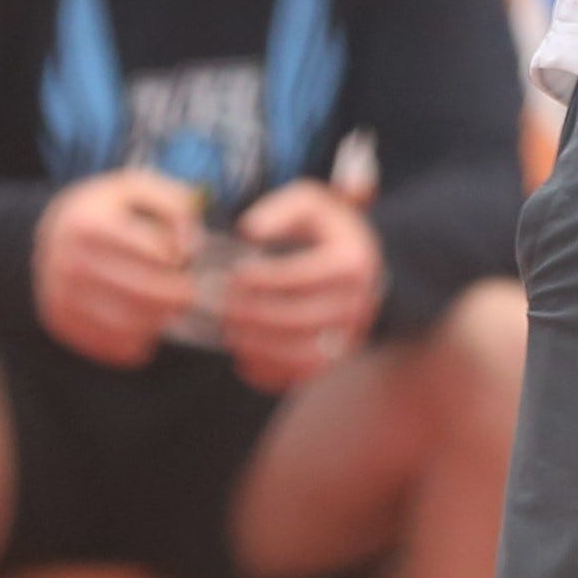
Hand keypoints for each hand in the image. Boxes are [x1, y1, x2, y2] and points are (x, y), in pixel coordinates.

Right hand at [33, 170, 200, 367]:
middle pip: (142, 292)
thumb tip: (190, 248)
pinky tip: (147, 328)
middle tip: (189, 293)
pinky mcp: (58, 321)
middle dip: (177, 296)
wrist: (50, 233)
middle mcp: (68, 262)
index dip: (177, 259)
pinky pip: (106, 344)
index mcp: (90, 225)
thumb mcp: (138, 188)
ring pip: (126, 324)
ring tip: (169, 309)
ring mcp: (59, 295)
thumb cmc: (106, 209)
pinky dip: (135, 344)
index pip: (154, 253)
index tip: (182, 258)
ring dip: (159, 321)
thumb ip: (175, 206)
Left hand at [220, 181, 386, 392]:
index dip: (259, 278)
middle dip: (249, 314)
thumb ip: (281, 209)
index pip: (298, 276)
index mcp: (353, 263)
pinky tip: (243, 350)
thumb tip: (250, 231)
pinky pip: (294, 374)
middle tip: (217, 307)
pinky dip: (264, 367)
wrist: (361, 266)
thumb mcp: (311, 203)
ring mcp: (348, 337)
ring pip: (295, 353)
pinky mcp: (333, 361)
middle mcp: (357, 304)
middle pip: (295, 319)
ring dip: (253, 344)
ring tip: (227, 328)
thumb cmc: (325, 232)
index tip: (231, 275)